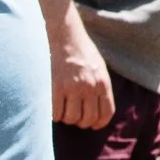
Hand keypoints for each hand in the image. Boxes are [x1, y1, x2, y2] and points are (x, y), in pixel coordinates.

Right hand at [49, 8, 115, 129]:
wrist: (64, 35)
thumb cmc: (81, 50)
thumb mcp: (99, 66)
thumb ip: (100, 86)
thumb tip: (99, 107)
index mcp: (102, 82)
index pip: (106, 113)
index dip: (98, 123)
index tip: (92, 124)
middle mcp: (89, 87)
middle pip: (87, 119)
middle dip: (81, 121)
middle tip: (75, 115)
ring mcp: (72, 88)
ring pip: (71, 118)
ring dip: (67, 117)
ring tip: (63, 108)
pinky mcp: (55, 87)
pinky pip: (56, 113)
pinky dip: (54, 114)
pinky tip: (53, 106)